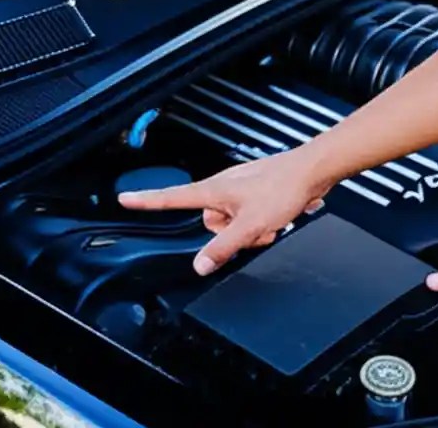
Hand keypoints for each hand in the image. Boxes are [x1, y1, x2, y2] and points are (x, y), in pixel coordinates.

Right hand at [118, 148, 332, 274]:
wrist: (312, 171)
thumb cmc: (283, 188)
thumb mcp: (250, 225)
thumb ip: (222, 247)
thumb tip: (200, 265)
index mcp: (213, 191)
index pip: (171, 198)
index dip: (147, 200)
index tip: (125, 198)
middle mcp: (223, 187)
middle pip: (210, 223)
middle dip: (231, 233)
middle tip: (254, 228)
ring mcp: (240, 189)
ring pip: (233, 222)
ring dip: (252, 230)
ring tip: (271, 221)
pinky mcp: (256, 192)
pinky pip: (249, 217)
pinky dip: (264, 222)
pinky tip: (280, 216)